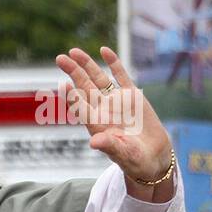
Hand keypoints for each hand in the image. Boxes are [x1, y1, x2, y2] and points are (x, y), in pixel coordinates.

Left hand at [55, 46, 174, 201]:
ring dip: (87, 65)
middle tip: (60, 58)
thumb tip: (94, 142)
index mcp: (97, 124)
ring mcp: (116, 101)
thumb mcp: (123, 154)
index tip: (63, 84)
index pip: (80, 107)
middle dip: (73, 73)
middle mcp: (103, 110)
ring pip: (98, 79)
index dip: (71, 96)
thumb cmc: (134, 160)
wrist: (152, 156)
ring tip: (73, 52)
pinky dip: (113, 63)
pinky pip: (120, 76)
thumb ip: (109, 146)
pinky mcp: (132, 96)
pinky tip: (104, 51)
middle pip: (84, 88)